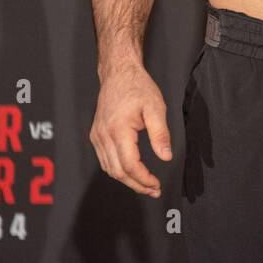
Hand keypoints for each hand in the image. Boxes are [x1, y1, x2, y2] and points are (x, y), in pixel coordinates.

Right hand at [89, 61, 171, 196]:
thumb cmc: (137, 87)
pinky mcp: (96, 135)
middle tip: (154, 190)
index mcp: (119, 130)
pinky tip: (131, 171)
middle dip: (136, 185)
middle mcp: (104, 135)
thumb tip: (166, 157)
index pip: (129, 165)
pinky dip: (118, 170)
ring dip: (127, 180)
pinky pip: (105, 160)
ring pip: (109, 169)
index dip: (144, 179)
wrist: (118, 73)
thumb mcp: (156, 107)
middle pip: (118, 172)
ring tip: (145, 184)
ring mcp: (97, 136)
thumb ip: (160, 134)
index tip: (157, 184)